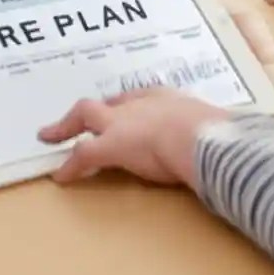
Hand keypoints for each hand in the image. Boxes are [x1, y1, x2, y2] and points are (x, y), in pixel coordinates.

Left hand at [38, 90, 228, 190]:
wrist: (201, 137)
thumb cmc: (213, 133)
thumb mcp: (210, 126)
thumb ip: (207, 133)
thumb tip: (223, 142)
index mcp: (164, 98)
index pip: (134, 98)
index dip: (120, 105)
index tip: (114, 108)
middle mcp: (139, 105)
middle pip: (105, 102)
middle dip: (87, 112)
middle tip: (73, 119)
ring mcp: (122, 122)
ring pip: (85, 116)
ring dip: (66, 127)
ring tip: (51, 136)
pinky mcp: (109, 145)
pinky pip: (82, 155)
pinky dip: (70, 166)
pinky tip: (60, 176)